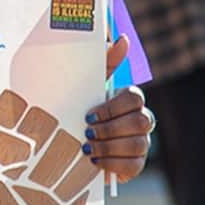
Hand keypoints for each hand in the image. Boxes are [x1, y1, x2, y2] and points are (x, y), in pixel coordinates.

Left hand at [84, 36, 151, 183]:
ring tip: (87, 149)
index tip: (89, 114)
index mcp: (128, 99)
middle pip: (140, 121)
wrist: (64, 146)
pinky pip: (133, 165)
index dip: (113, 107)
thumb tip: (121, 39)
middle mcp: (140, 119)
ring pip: (137, 144)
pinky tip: (95, 162)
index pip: (135, 97)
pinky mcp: (135, 164)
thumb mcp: (84, 88)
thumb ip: (104, 64)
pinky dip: (111, 164)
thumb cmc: (77, 111)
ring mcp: (140, 142)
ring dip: (108, 146)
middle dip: (110, 129)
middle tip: (87, 132)